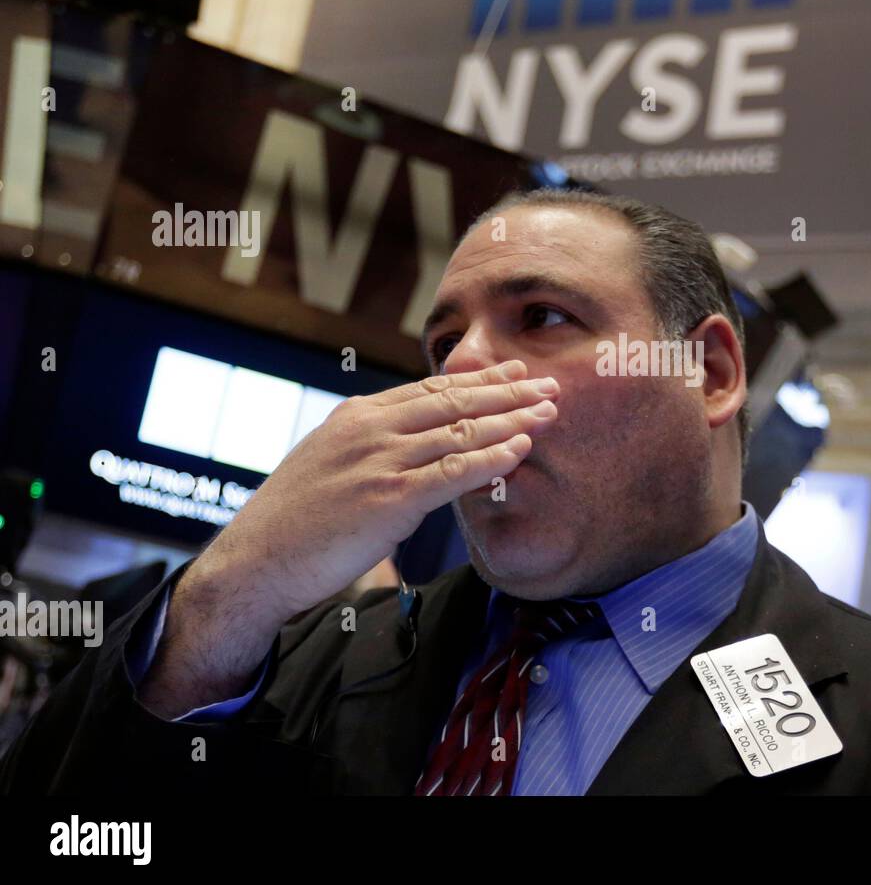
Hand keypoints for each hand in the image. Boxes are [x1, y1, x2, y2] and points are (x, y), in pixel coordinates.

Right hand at [191, 359, 558, 622]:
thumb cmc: (294, 522)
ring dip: (512, 420)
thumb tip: (407, 440)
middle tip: (551, 383)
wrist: (255, 562)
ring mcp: (379, 462)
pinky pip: (451, 474)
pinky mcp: (388, 500)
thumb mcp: (328, 463)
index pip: (431, 390)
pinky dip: (490, 459)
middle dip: (509, 392)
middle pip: (454, 402)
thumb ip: (369, 445)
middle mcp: (371, 429)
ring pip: (460, 432)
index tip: (516, 371)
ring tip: (551, 411)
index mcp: (357, 417)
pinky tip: (521, 450)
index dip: (480, 379)